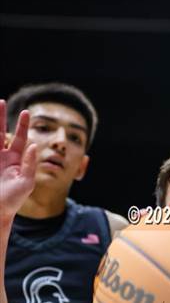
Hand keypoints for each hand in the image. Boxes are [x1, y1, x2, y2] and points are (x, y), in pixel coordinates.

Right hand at [0, 101, 36, 226]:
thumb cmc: (13, 200)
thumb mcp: (26, 183)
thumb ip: (30, 165)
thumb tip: (33, 146)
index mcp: (16, 161)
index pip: (19, 139)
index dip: (22, 126)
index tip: (26, 112)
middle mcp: (3, 157)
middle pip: (0, 132)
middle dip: (0, 117)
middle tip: (1, 101)